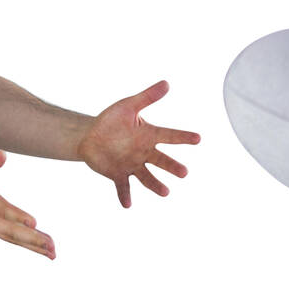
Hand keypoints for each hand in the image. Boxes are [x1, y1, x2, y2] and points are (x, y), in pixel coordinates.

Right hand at [0, 151, 55, 258]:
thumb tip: (3, 155)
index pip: (2, 209)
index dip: (17, 216)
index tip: (34, 223)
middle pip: (10, 230)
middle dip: (32, 239)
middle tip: (52, 247)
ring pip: (11, 238)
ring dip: (32, 246)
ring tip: (53, 254)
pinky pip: (8, 238)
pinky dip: (25, 244)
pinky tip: (40, 249)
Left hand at [76, 79, 200, 207]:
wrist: (90, 136)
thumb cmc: (111, 120)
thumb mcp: (128, 106)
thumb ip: (147, 97)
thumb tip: (166, 83)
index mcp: (149, 135)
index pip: (170, 136)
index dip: (183, 137)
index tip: (198, 139)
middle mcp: (144, 152)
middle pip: (162, 160)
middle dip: (172, 167)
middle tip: (183, 172)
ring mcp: (132, 165)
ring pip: (147, 176)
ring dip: (156, 185)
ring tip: (165, 192)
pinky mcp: (118, 174)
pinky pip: (123, 186)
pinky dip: (125, 195)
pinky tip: (127, 205)